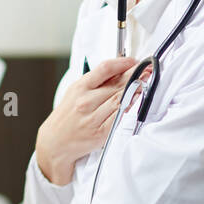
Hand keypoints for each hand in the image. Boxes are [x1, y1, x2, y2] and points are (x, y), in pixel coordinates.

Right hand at [35, 56, 144, 185]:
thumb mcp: (74, 93)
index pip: (104, 69)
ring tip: (147, 81)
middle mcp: (86, 101)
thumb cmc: (67, 116)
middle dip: (136, 75)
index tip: (134, 61)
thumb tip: (118, 70)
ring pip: (120, 99)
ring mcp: (93, 118)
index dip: (122, 63)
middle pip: (117, 84)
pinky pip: (119, 118)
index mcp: (79, 88)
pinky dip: (130, 108)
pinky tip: (138, 100)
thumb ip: (94, 82)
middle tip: (148, 69)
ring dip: (137, 89)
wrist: (55, 142)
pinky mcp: (100, 133)